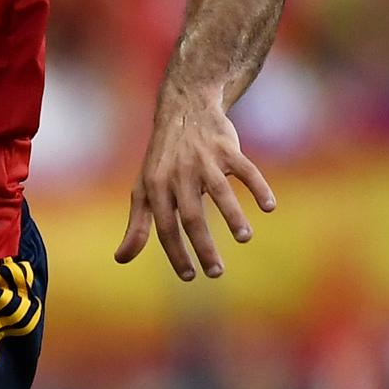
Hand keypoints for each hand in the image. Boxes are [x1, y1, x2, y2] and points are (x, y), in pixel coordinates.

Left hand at [114, 87, 275, 280]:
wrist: (183, 110)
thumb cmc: (162, 161)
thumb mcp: (143, 190)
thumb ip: (136, 226)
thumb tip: (120, 259)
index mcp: (156, 188)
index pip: (165, 228)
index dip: (176, 253)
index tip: (189, 277)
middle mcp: (179, 175)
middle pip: (191, 217)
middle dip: (203, 247)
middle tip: (217, 272)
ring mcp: (204, 161)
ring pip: (219, 192)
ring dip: (233, 216)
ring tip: (244, 238)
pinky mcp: (227, 148)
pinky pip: (245, 169)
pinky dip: (258, 187)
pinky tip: (268, 206)